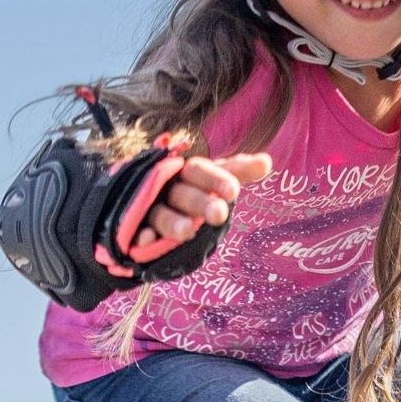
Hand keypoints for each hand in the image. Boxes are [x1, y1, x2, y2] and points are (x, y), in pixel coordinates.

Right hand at [104, 149, 273, 276]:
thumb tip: (267, 161)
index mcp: (184, 173)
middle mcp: (166, 187)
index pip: (200, 170)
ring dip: (173, 222)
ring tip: (188, 232)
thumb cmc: (182, 190)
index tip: (234, 192)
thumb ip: (234, 172)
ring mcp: (146, 208)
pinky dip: (142, 235)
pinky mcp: (133, 227)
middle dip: (200, 202)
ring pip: (161, 214)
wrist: (134, 202)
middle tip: (220, 214)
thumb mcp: (208, 181)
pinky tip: (149, 240)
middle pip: (183, 193)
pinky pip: (137, 232)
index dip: (216, 179)